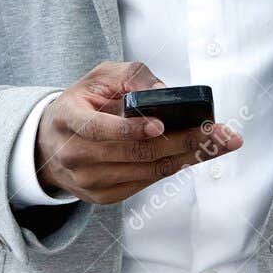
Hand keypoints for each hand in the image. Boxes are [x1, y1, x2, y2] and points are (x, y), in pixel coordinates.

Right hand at [34, 60, 241, 204]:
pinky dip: (175, 165)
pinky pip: (146, 181)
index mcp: (69, 120)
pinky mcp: (104, 196)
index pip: (100, 129)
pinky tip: (197, 153)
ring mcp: (89, 182)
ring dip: (189, 156)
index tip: (161, 124)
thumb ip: (131, 76)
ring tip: (221, 142)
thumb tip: (164, 92)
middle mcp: (76, 157)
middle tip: (219, 133)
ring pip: (148, 171)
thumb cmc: (83, 102)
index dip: (131, 128)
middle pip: (136, 154)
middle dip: (183, 141)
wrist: (51, 142)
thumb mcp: (100, 76)